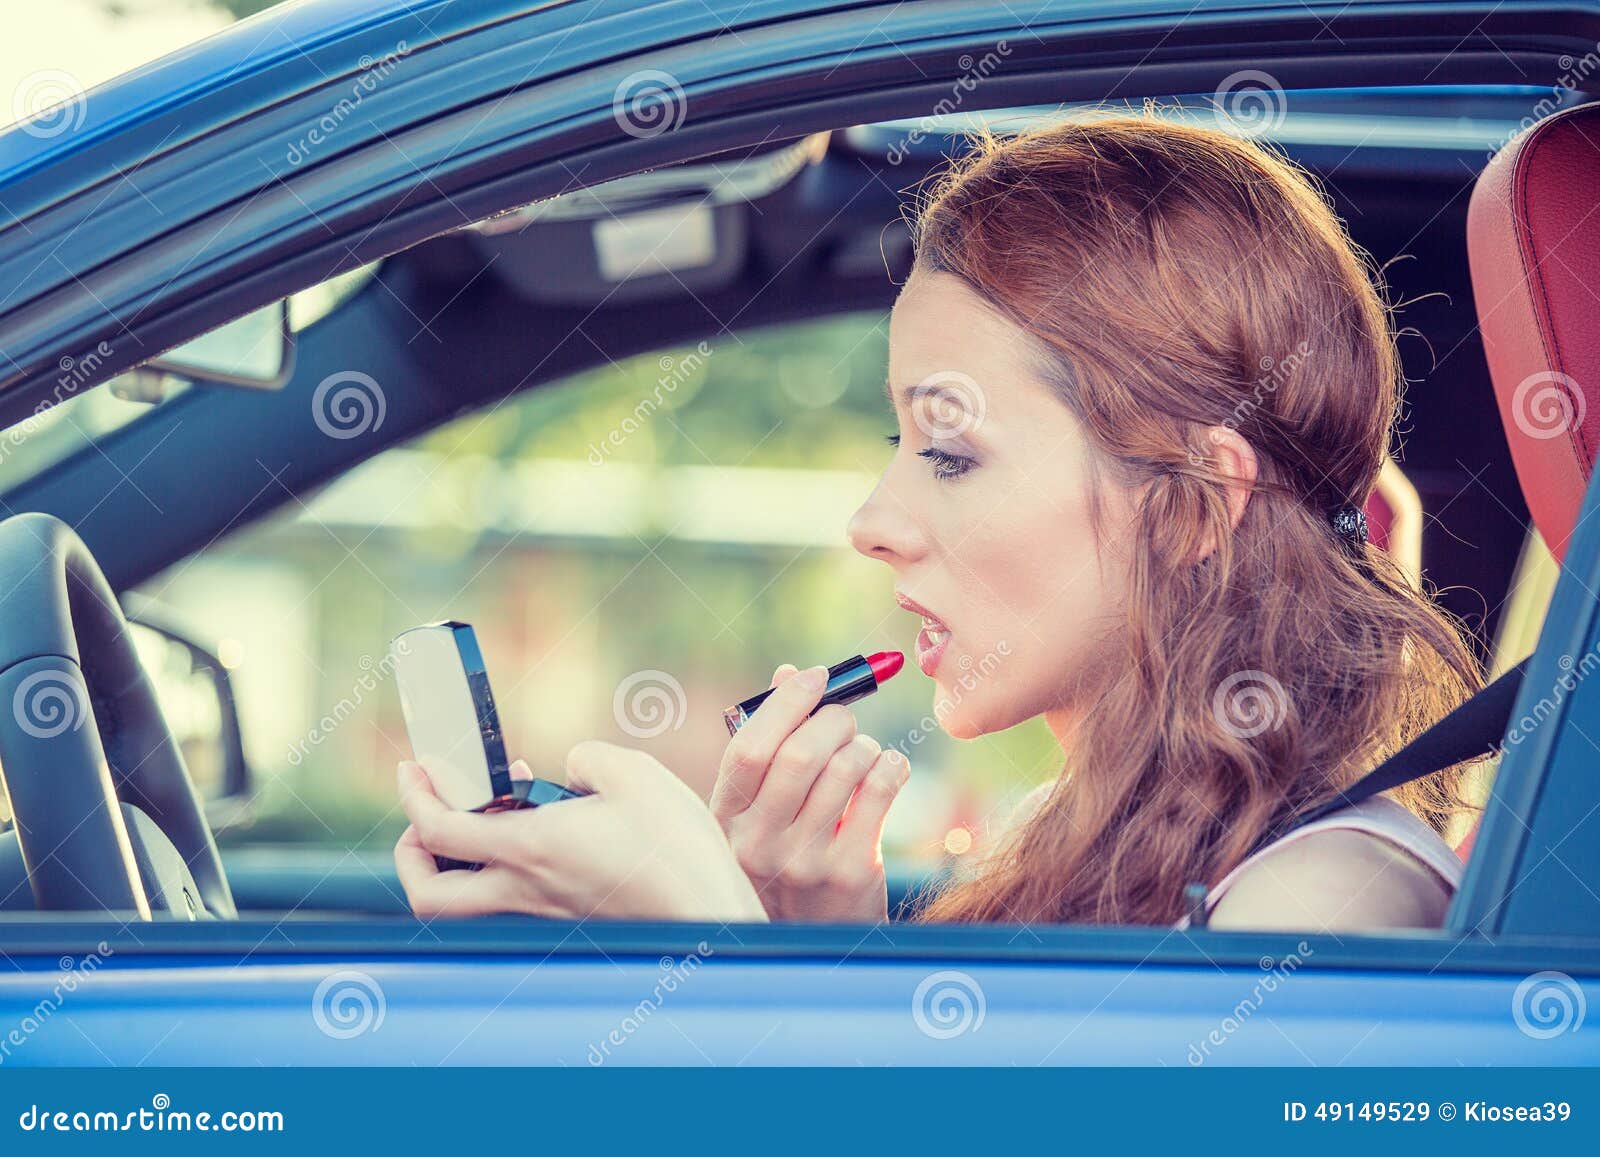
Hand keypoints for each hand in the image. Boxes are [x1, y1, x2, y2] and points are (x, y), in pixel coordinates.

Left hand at [393, 744, 767, 922]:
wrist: (709, 917)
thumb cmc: (676, 850)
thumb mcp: (633, 774)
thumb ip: (586, 758)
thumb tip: (570, 769)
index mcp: (529, 849)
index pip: (437, 829)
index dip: (413, 794)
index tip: (412, 769)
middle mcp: (523, 892)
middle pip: (428, 896)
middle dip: (412, 855)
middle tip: (430, 818)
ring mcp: (543, 918)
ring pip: (464, 910)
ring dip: (456, 867)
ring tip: (486, 824)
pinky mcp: (566, 927)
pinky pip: (507, 907)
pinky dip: (500, 874)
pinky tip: (542, 842)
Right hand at [710, 663, 909, 921]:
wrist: (818, 935)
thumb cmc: (787, 851)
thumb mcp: (762, 807)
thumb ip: (772, 742)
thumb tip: (790, 674)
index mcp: (725, 816)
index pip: (748, 748)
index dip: (786, 703)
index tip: (816, 677)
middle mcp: (757, 843)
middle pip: (800, 755)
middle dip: (834, 720)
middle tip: (846, 719)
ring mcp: (803, 862)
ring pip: (846, 768)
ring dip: (864, 746)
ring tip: (864, 755)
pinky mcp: (850, 872)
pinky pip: (879, 791)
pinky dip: (891, 766)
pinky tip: (888, 770)